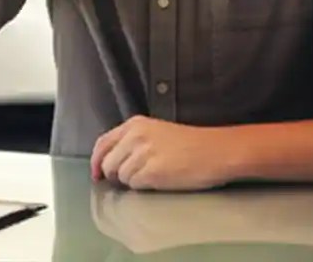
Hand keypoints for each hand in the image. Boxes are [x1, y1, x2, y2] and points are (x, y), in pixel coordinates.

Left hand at [90, 116, 235, 190]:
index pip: (102, 143)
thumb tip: (112, 162)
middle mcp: (135, 136)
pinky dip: (144, 187)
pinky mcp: (152, 171)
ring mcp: (143, 153)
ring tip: (154, 176)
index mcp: (134, 125)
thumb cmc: (192, 144)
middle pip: (108, 163)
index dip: (96, 161)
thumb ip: (133, 141)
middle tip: (133, 179)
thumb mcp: (157, 132)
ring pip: (121, 176)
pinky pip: (135, 185)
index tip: (97, 174)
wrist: (216, 151)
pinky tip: (160, 180)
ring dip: (133, 181)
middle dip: (115, 175)